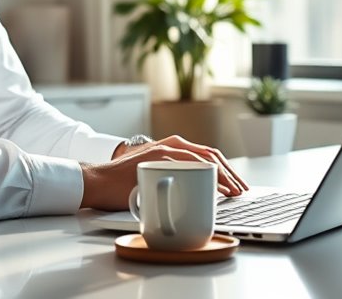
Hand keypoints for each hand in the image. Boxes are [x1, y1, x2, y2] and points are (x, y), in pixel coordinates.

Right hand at [80, 135, 249, 209]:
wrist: (99, 182)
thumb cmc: (124, 185)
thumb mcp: (155, 178)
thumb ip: (173, 179)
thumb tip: (197, 196)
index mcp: (173, 149)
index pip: (207, 156)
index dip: (226, 171)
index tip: (237, 186)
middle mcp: (173, 145)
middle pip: (212, 155)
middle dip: (231, 173)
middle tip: (241, 190)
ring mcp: (166, 150)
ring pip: (205, 159)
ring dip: (224, 175)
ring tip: (234, 191)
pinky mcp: (159, 157)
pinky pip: (190, 164)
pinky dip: (207, 175)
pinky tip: (216, 187)